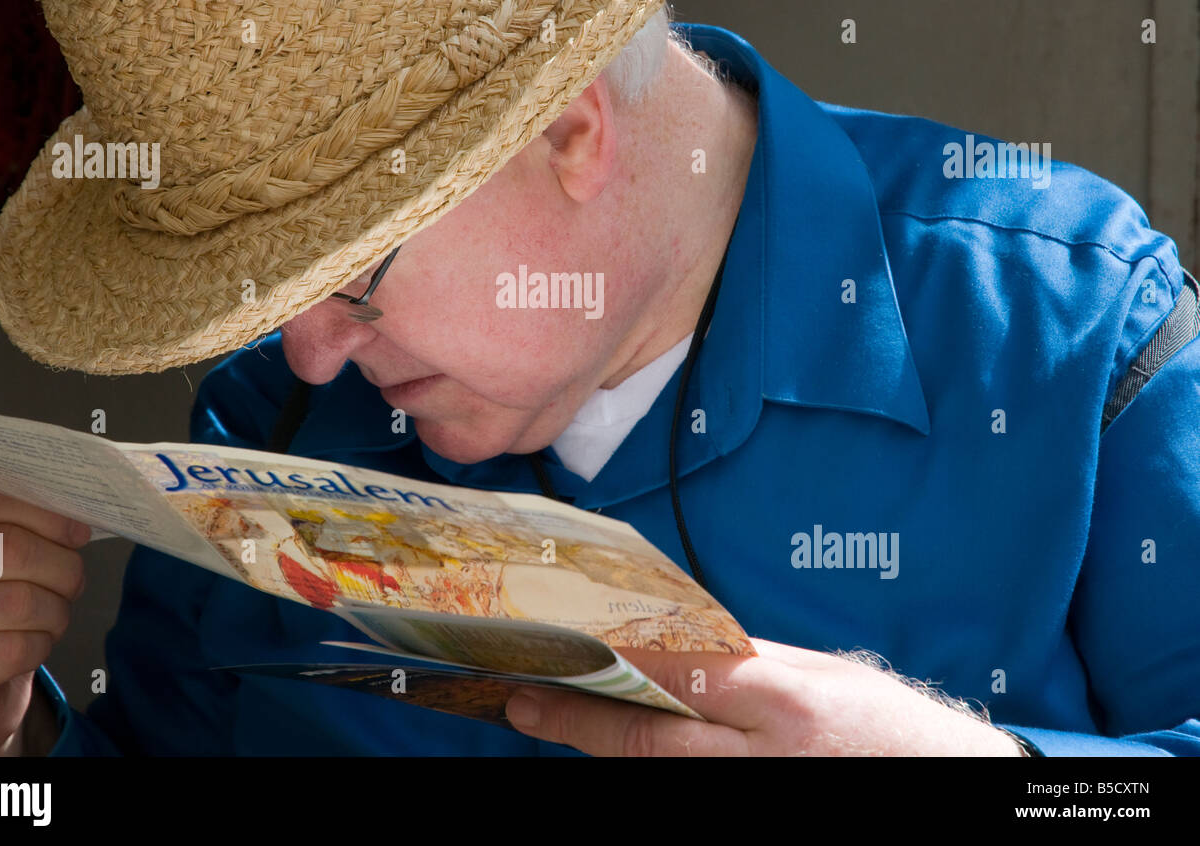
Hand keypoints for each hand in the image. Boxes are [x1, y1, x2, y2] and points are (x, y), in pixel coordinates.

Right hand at [0, 478, 88, 755]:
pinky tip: (31, 647)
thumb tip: (72, 518)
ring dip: (55, 612)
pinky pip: (13, 648)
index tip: (75, 533)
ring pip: (19, 602)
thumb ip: (12, 522)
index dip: (46, 514)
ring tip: (51, 617)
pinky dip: (40, 647)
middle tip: (70, 584)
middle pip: (12, 550)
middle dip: (63, 569)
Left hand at [504, 637, 1024, 755]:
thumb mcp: (819, 672)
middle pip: (648, 743)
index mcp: (783, 699)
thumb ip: (743, 662)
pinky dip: (644, 772)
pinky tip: (613, 751)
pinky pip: (679, 794)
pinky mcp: (749, 812)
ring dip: (600, 749)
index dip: (608, 663)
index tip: (560, 649)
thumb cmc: (884, 725)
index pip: (677, 674)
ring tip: (552, 719)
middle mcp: (762, 756)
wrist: (937, 781)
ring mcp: (753, 794)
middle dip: (575, 723)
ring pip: (654, 776)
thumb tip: (668, 647)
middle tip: (522, 704)